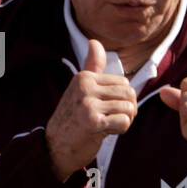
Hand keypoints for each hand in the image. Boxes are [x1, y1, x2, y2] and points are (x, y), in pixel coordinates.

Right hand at [45, 39, 137, 180]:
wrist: (56, 146)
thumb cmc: (73, 118)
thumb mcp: (81, 89)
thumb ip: (92, 66)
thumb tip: (94, 41)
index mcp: (84, 77)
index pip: (124, 82)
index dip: (122, 98)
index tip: (106, 108)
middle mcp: (85, 87)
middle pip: (130, 94)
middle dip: (127, 109)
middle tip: (111, 119)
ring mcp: (88, 104)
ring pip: (129, 108)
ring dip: (123, 121)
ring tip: (106, 125)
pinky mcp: (93, 122)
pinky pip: (124, 122)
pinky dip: (120, 130)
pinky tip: (104, 132)